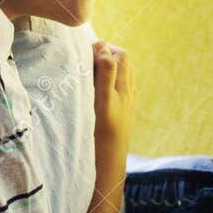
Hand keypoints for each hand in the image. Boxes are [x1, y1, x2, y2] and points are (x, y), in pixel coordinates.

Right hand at [92, 41, 134, 207]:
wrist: (109, 164)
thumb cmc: (102, 132)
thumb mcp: (103, 99)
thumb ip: (106, 73)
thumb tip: (104, 48)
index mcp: (123, 87)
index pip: (120, 56)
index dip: (104, 49)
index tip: (85, 51)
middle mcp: (128, 94)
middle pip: (123, 64)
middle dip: (107, 56)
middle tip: (86, 58)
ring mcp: (127, 105)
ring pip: (122, 77)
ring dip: (109, 68)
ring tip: (90, 71)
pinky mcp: (122, 115)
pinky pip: (120, 91)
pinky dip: (110, 83)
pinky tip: (97, 90)